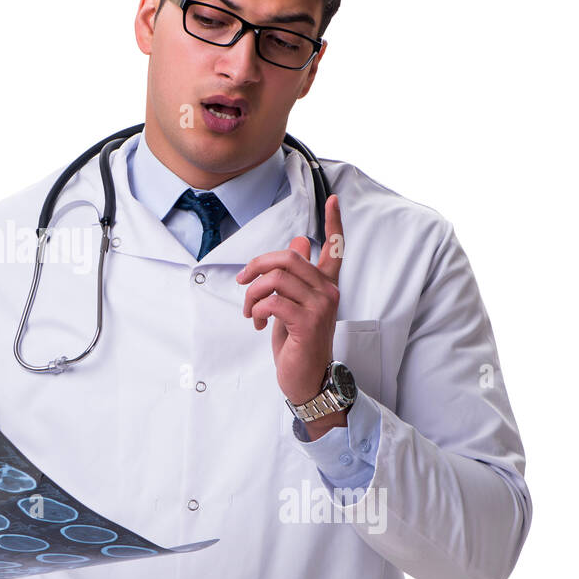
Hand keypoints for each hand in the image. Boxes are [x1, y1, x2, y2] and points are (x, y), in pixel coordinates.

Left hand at [234, 194, 343, 404]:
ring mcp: (321, 307)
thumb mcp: (293, 306)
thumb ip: (295, 278)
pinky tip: (259, 325)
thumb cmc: (299, 344)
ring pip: (276, 279)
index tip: (332, 198)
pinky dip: (257, 311)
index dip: (334, 223)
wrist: (307, 379)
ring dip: (252, 295)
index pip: (336, 249)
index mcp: (326, 286)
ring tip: (251, 312)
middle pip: (289, 258)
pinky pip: (272, 302)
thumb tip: (299, 242)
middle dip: (257, 265)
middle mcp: (328, 292)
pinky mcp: (308, 322)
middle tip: (242, 282)